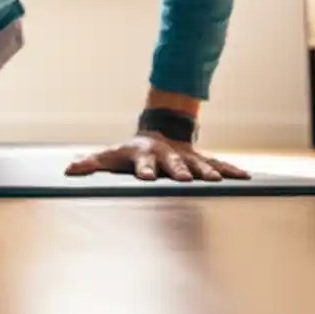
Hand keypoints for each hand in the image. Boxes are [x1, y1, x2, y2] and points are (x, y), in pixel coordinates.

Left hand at [65, 132, 249, 181]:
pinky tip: (246, 178)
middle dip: (179, 171)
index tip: (146, 178)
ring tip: (217, 180)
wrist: (158, 133)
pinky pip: (219, 164)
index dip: (144, 170)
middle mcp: (167, 156)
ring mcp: (186, 158)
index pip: (143, 164)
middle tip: (184, 178)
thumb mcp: (110, 156)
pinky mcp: (201, 160)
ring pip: (198, 164)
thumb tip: (68, 170)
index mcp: (144, 156)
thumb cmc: (130, 152)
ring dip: (208, 172)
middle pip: (174, 164)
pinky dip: (232, 170)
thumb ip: (90, 163)